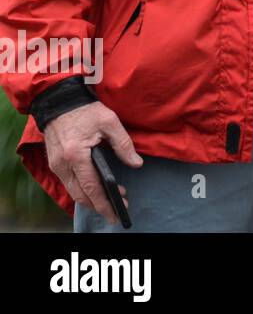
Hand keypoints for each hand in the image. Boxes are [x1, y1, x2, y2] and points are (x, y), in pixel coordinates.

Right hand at [43, 101, 142, 223]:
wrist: (59, 102)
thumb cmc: (85, 110)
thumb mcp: (109, 122)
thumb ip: (123, 144)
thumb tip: (136, 164)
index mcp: (76, 155)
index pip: (92, 187)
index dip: (105, 202)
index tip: (118, 211)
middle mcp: (62, 164)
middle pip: (81, 195)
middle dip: (99, 205)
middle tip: (118, 209)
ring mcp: (56, 165)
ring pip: (74, 191)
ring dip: (91, 199)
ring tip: (112, 200)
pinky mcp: (55, 163)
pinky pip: (69, 183)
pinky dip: (82, 190)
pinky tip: (96, 190)